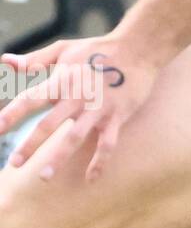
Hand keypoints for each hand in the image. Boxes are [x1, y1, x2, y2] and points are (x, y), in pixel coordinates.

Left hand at [0, 35, 162, 181]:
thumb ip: (36, 59)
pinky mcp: (117, 116)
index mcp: (63, 81)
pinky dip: (100, 162)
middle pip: (49, 124)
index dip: (12, 114)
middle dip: (31, 144)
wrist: (140, 48)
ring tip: (43, 177)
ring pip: (76, 137)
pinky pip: (108, 143)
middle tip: (15, 163)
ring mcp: (99, 108)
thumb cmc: (99, 48)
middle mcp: (78, 96)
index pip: (31, 99)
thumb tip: (6, 61)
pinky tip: (91, 178)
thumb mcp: (65, 49)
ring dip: (59, 158)